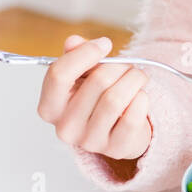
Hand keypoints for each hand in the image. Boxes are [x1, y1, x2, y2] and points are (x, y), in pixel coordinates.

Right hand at [37, 34, 152, 159]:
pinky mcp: (116, 149)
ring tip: (137, 77)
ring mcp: (90, 142)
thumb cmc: (98, 98)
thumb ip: (75, 55)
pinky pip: (133, 115)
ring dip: (133, 79)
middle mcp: (65, 128)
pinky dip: (142, 98)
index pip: (59, 75)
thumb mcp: (83, 74)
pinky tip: (140, 97)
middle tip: (126, 66)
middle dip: (118, 66)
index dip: (85, 53)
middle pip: (96, 82)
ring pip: (116, 98)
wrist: (121, 128)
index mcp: (50, 108)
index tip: (104, 44)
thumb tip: (73, 42)